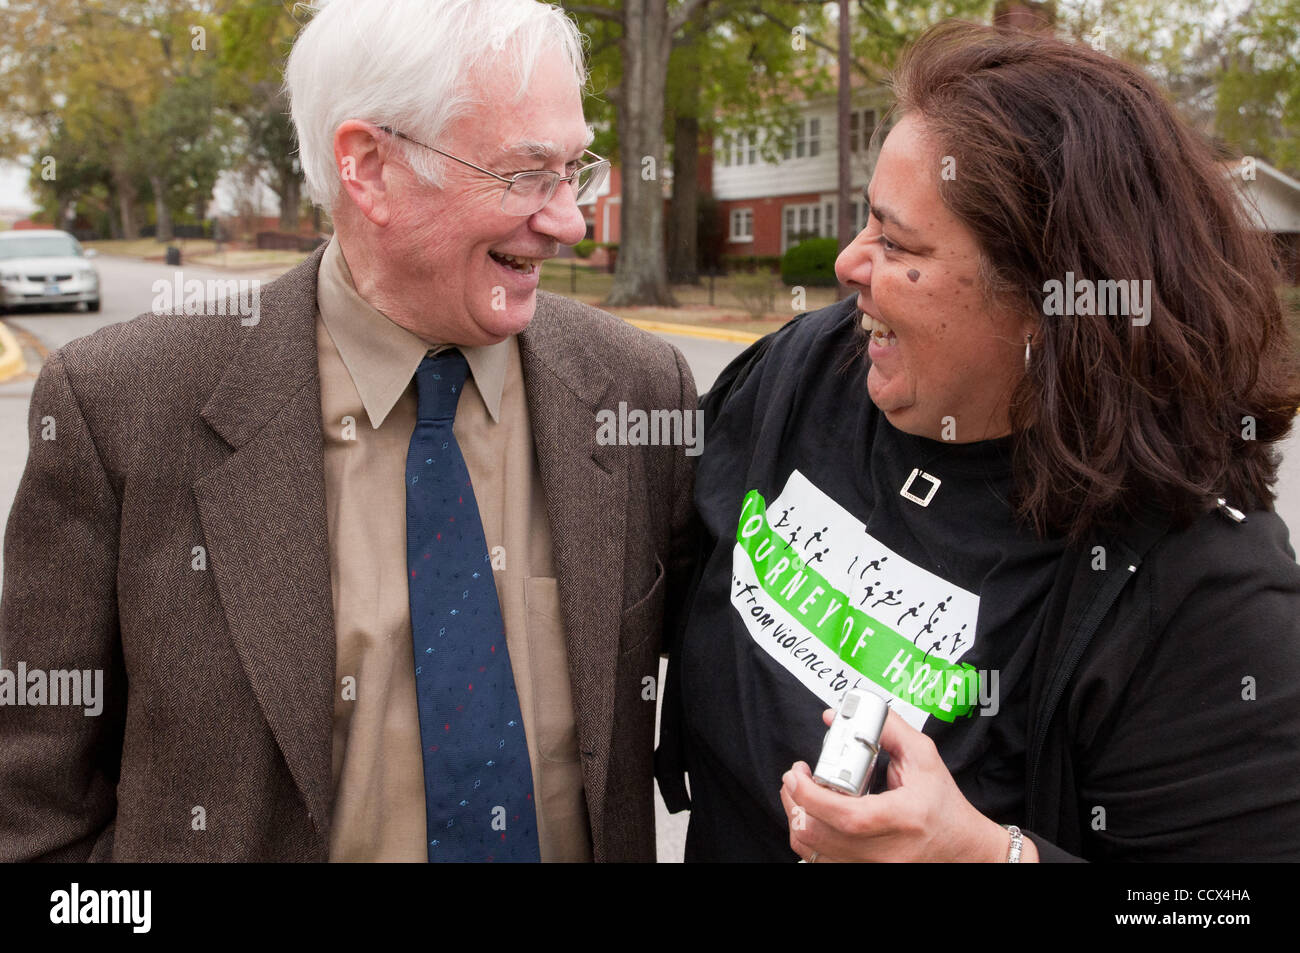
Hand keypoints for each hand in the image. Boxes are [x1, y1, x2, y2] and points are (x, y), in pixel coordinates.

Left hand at [779, 706, 1037, 861]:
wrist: (964, 849)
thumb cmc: (943, 804)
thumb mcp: (923, 757)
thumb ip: (885, 729)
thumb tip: (837, 716)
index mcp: (902, 817)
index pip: (845, 815)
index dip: (810, 795)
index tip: (798, 773)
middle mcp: (886, 851)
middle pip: (819, 835)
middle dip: (794, 801)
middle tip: (795, 778)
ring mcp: (875, 868)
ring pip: (813, 852)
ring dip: (798, 819)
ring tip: (800, 796)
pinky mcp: (867, 872)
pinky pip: (822, 862)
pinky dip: (811, 839)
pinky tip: (815, 818)